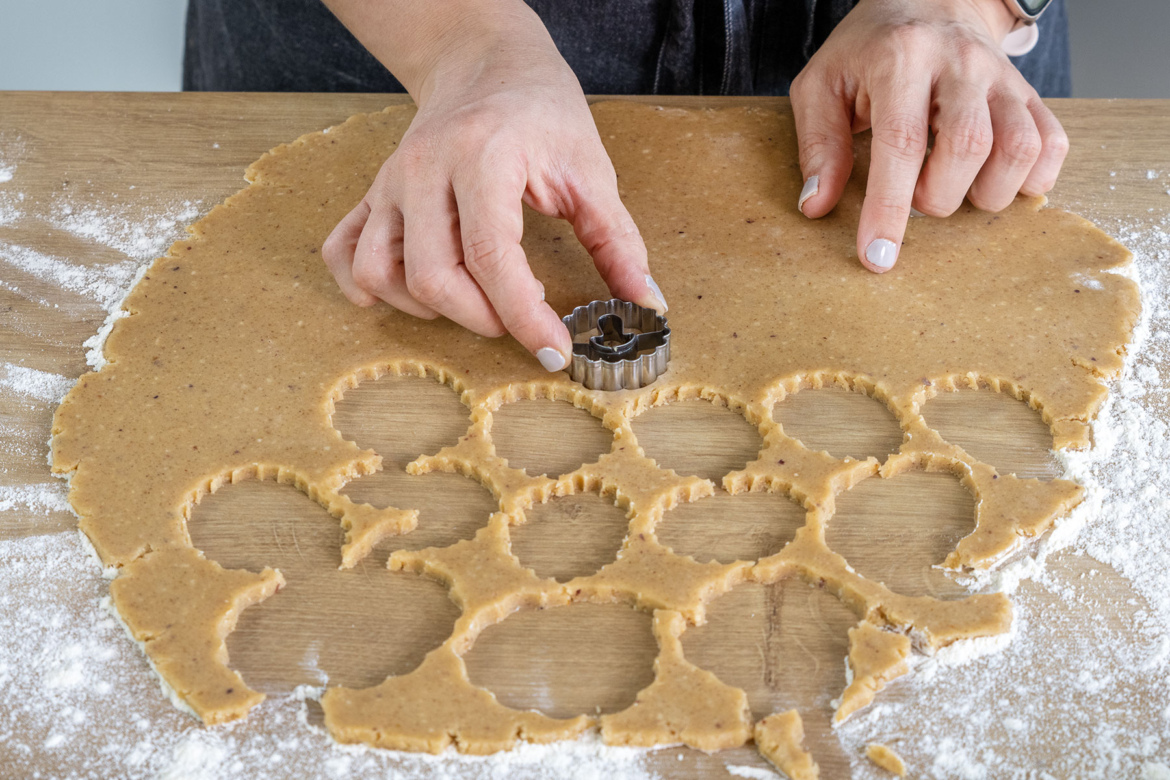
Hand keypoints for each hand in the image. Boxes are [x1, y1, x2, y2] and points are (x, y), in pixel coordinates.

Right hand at [322, 5, 665, 371]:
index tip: (556, 350)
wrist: (485, 60)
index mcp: (482, 156)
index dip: (525, 316)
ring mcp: (390, 183)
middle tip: (522, 319)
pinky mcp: (373, 195)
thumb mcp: (590, 168)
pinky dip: (367, 286)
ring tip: (474, 302)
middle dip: (482, 318)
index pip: (492, 257)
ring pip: (380, 272)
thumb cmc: (540, 109)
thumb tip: (647, 303)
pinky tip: (407, 294)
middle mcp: (424, 169)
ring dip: (427, 309)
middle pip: (432, 276)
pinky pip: (343, 252)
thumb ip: (618, 240)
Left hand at [790, 0, 1069, 272]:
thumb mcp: (821, 85)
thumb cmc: (867, 52)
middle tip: (912, 193)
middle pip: (968, 148)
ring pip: (1019, 149)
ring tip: (951, 186)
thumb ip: (818, 144)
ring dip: (985, 193)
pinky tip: (991, 180)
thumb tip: (816, 205)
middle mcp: (961, 64)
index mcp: (902, 59)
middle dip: (936, 198)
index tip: (877, 258)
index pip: (901, 143)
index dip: (890, 209)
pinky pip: (1052, 145)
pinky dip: (1028, 180)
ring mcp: (1002, 78)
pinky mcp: (1029, 94)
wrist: (927, 0)